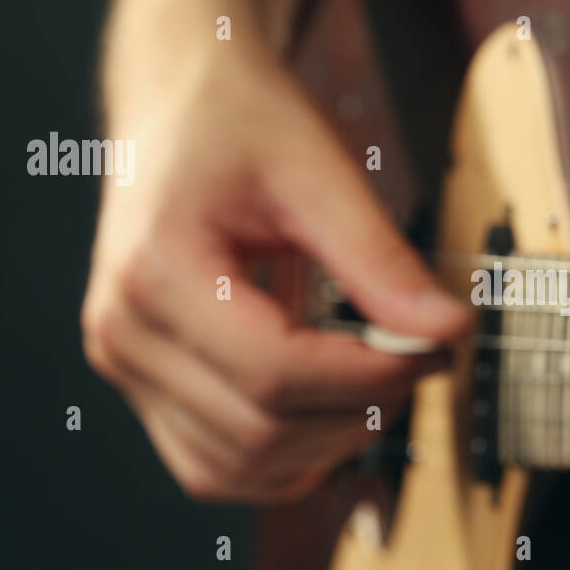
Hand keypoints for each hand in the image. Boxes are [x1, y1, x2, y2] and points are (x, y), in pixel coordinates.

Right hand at [82, 34, 469, 502]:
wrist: (179, 101)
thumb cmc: (236, 121)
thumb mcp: (318, 172)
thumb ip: (380, 260)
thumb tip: (446, 331)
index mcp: (155, 269)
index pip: (275, 371)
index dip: (371, 376)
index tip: (434, 350)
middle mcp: (123, 331)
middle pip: (258, 430)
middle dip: (358, 410)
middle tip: (417, 359)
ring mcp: (124, 365)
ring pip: (233, 468)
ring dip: (322, 446)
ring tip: (375, 383)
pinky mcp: (142, 382)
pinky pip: (211, 464)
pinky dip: (279, 458)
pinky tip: (327, 411)